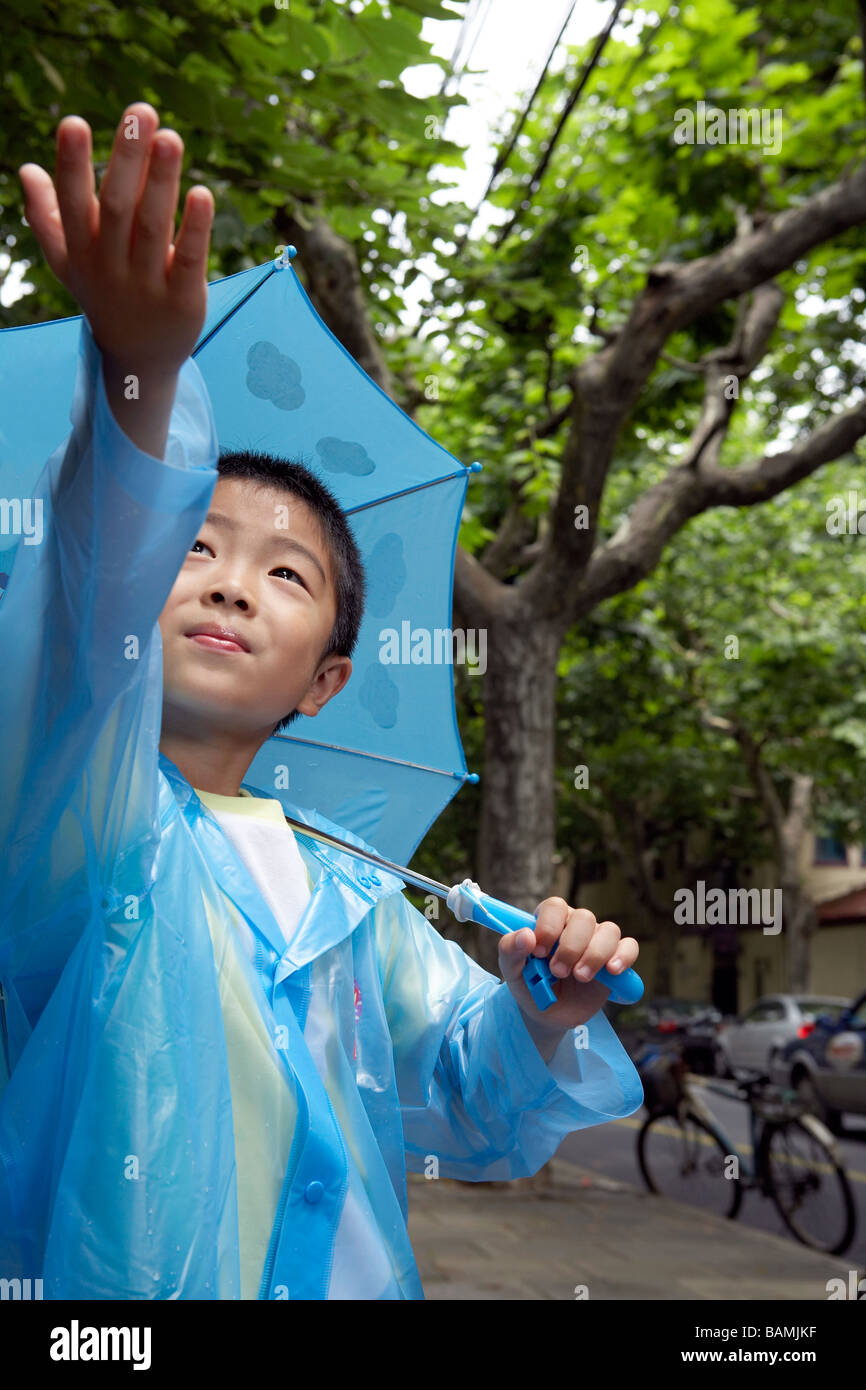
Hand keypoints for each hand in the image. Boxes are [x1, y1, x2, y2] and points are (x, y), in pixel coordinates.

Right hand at [18, 102, 212, 378]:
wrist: (139, 363)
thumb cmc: (104, 297)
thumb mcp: (70, 263)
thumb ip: (48, 218)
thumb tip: (26, 170)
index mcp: (82, 251)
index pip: (73, 204)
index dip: (73, 165)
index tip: (74, 123)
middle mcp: (112, 267)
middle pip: (118, 209)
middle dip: (127, 159)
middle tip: (140, 112)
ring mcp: (149, 286)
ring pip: (153, 230)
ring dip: (162, 183)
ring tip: (171, 137)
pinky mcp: (185, 301)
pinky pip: (190, 261)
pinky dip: (195, 228)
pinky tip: (202, 193)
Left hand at [499, 898, 638, 1040]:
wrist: (549, 1014)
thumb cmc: (530, 985)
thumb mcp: (512, 971)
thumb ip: (511, 950)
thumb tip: (525, 935)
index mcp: (549, 921)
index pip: (555, 907)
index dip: (549, 926)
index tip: (540, 951)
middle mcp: (575, 925)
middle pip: (584, 917)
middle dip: (571, 947)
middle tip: (558, 971)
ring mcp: (597, 940)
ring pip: (608, 930)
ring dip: (594, 954)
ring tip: (580, 977)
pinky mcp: (616, 958)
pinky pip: (629, 946)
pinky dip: (624, 956)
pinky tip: (612, 971)